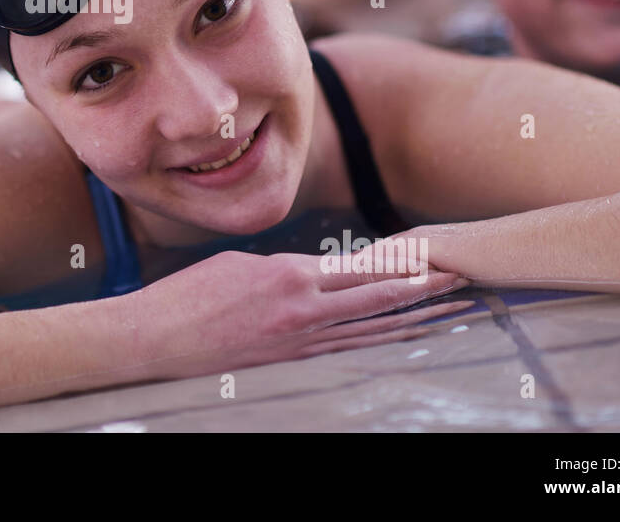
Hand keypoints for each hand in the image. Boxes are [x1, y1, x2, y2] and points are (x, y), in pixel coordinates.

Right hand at [128, 250, 469, 380]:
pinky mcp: (288, 362)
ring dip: (414, 319)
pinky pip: (344, 350)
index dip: (403, 264)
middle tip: (463, 280)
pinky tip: (400, 339)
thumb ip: (284, 268)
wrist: (155, 338)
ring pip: (370, 329)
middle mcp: (303, 309)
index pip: (361, 267)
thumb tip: (311, 274)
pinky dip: (378, 342)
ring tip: (450, 312)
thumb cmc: (189, 297)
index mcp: (290, 275)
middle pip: (378, 298)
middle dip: (425, 289)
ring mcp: (298, 341)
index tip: (435, 257)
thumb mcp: (240, 265)